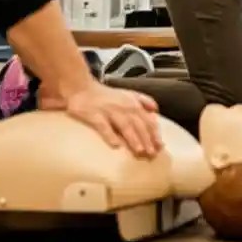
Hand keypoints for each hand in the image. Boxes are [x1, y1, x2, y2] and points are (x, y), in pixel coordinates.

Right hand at [40, 81, 161, 157]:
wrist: (81, 87)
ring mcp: (109, 110)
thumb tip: (156, 111)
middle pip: (138, 124)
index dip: (155, 133)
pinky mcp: (94, 115)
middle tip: (152, 153)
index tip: (160, 146)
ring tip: (140, 150)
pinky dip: (110, 135)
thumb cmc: (106, 94)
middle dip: (147, 139)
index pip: (148, 120)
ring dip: (133, 138)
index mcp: (133, 103)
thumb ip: (144, 100)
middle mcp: (124, 106)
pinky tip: (115, 145)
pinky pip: (103, 126)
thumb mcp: (128, 93)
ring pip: (124, 125)